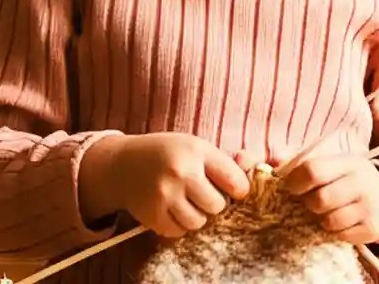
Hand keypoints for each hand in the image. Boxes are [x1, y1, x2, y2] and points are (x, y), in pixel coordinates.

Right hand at [80, 133, 250, 237]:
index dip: (239, 189)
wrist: (122, 164)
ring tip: (187, 202)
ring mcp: (165, 195)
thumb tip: (255, 166)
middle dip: (214, 203)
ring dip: (197, 216)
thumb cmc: (168, 154)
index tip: (234, 189)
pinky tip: (173, 209)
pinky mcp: (152, 214)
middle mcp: (181, 172)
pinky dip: (179, 225)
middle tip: (203, 194)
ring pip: (198, 222)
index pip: (236, 181)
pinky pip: (178, 232)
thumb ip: (226, 161)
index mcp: (197, 151)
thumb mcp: (196, 146)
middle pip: (218, 206)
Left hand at [281, 155, 378, 246]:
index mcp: (348, 162)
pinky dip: (337, 232)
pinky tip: (342, 223)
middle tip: (313, 203)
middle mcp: (361, 182)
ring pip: (329, 221)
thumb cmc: (354, 182)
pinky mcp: (373, 228)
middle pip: (319, 199)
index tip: (291, 189)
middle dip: (309, 205)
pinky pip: (342, 236)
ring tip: (328, 213)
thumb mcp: (338, 166)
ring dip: (323, 220)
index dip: (295, 182)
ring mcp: (369, 206)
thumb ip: (308, 166)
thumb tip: (272, 167)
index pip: (313, 170)